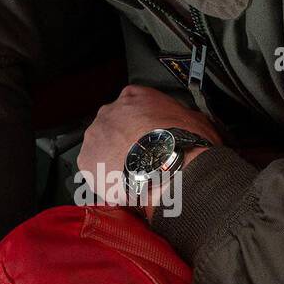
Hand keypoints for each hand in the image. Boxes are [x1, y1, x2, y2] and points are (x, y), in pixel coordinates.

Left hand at [79, 85, 220, 207]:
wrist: (169, 167)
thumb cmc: (184, 142)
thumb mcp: (196, 120)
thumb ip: (184, 117)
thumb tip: (192, 124)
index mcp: (134, 96)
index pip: (133, 107)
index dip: (142, 126)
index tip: (149, 139)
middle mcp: (109, 111)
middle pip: (114, 127)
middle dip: (126, 142)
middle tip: (144, 160)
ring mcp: (95, 134)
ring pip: (102, 148)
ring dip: (115, 160)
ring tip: (135, 176)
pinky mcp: (87, 160)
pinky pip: (94, 170)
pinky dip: (106, 179)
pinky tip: (123, 187)